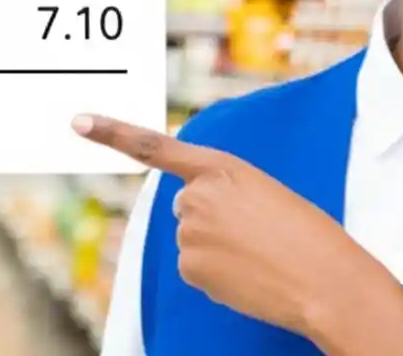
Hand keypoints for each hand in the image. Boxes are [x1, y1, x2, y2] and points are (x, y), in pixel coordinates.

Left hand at [70, 113, 377, 335]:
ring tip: (258, 254)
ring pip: (191, 239)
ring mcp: (188, 232)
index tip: (77, 121)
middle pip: (186, 205)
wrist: (325, 280)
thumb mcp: (265, 194)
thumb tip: (189, 220)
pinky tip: (248, 275)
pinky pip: (196, 269)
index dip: (112, 132)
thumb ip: (223, 193)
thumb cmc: (307, 234)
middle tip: (255, 232)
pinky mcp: (189, 268)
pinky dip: (218, 274)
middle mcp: (195, 195)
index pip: (154, 146)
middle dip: (211, 218)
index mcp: (220, 166)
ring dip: (218, 248)